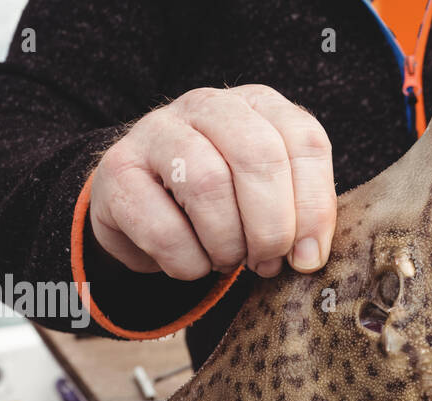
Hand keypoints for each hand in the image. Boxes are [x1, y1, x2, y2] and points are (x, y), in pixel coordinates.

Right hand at [89, 85, 336, 279]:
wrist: (142, 211)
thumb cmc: (221, 207)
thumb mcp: (268, 203)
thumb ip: (298, 218)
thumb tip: (308, 257)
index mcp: (258, 106)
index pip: (305, 142)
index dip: (314, 209)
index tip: (307, 258)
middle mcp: (208, 105)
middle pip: (258, 156)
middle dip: (271, 228)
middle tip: (264, 263)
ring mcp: (156, 131)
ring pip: (208, 184)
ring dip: (227, 244)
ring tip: (227, 261)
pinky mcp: (117, 170)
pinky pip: (162, 227)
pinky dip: (187, 262)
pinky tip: (190, 263)